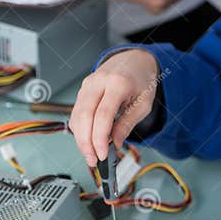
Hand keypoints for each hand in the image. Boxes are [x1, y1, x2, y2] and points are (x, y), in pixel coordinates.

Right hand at [68, 48, 159, 163]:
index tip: (102, 155)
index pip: (103, 115)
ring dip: (81, 138)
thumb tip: (115, 144)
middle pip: (85, 116)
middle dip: (86, 142)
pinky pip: (77, 112)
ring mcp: (88, 84)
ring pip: (77, 115)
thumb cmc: (141, 80)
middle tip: (93, 160)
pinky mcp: (83, 88)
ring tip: (91, 154)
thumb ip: (128, 124)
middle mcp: (99, 81)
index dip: (99, 139)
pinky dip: (80, 129)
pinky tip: (88, 140)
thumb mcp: (144, 103)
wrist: (134, 59)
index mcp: (118, 83)